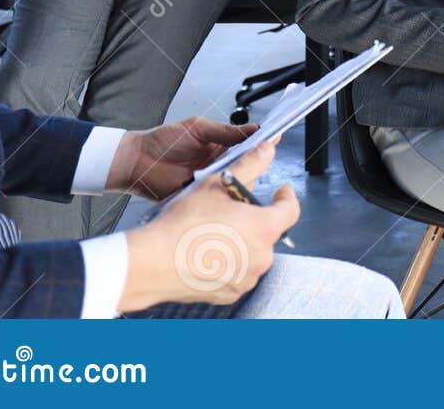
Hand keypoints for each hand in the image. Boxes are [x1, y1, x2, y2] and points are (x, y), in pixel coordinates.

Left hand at [107, 116, 256, 200]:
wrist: (137, 161)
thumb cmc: (164, 140)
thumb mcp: (198, 128)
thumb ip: (225, 131)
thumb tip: (254, 128)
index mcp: (221, 146)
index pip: (248, 144)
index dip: (263, 142)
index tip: (277, 137)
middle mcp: (220, 166)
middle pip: (246, 165)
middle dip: (257, 162)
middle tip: (265, 157)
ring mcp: (211, 183)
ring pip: (235, 182)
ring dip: (241, 178)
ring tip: (248, 173)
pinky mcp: (201, 198)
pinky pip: (217, 198)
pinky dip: (224, 196)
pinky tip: (230, 192)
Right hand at [119, 138, 297, 311]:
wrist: (152, 264)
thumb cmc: (183, 225)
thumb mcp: (217, 185)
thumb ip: (248, 166)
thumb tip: (267, 149)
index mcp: (264, 228)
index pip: (291, 210)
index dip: (286, 198)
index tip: (280, 192)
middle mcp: (261, 257)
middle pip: (267, 232)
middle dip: (254, 220)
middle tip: (230, 211)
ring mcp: (246, 279)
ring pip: (251, 254)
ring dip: (240, 242)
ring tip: (212, 233)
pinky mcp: (229, 294)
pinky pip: (236, 273)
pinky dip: (227, 263)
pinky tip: (205, 254)